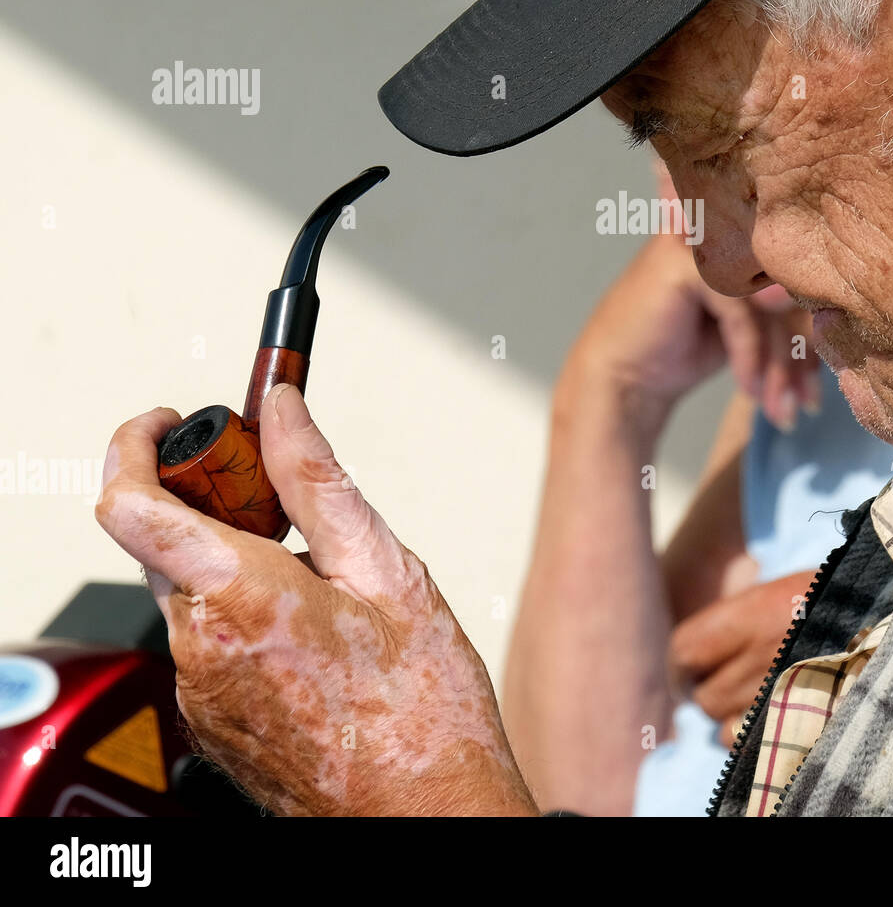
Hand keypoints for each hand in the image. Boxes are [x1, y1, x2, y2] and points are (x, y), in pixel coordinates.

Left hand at [96, 385, 535, 816]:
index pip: (131, 504)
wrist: (424, 814)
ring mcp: (200, 692)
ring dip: (238, 557)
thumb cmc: (423, 710)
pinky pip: (208, 639)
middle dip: (214, 500)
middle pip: (165, 542)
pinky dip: (244, 608)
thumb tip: (283, 414)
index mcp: (242, 600)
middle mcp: (201, 650)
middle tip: (284, 496)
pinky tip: (311, 625)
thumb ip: (318, 482)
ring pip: (191, 590)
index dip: (139, 445)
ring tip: (323, 577)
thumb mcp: (388, 571)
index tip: (169, 422)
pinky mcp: (210, 720)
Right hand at [575, 165, 818, 430]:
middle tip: (806, 404)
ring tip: (781, 409)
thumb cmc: (683, 349)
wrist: (623, 381)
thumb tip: (844, 321)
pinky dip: (748, 357)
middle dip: (800, 355)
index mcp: (736, 236)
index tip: (818, 383)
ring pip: (769, 302)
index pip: (797, 274)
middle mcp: (719, 228)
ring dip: (777, 366)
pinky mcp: (684, 264)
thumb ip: (785, 311)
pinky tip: (749, 391)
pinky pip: (742, 312)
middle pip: (788, 288)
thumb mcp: (747, 328)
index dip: (814, 328)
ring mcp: (698, 240)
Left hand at [668, 570, 815, 743]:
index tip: (692, 665)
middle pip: (704, 697)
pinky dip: (759, 738)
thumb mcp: (777, 590)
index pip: (683, 652)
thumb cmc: (832, 593)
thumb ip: (734, 621)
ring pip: (725, 729)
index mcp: (752, 617)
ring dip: (734, 719)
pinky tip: (777, 716)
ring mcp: (785, 696)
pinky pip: (759, 746)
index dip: (683, 663)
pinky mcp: (807, 724)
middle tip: (730, 679)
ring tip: (757, 699)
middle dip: (710, 691)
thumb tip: (692, 657)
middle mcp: (762, 658)